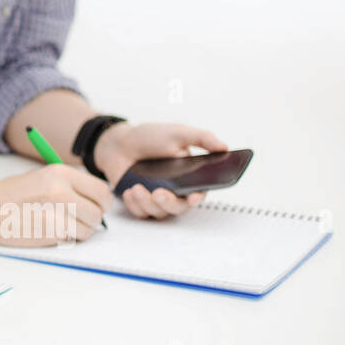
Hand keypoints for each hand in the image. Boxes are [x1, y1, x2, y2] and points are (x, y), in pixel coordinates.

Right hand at [0, 164, 114, 246]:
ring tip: (58, 224)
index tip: (97, 207)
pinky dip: (65, 238)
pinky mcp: (50, 233)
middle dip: (91, 219)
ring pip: (88, 229)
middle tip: (78, 219)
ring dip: (78, 230)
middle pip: (98, 213)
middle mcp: (62, 191)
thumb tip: (96, 197)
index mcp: (60, 173)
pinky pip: (72, 239)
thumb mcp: (42, 176)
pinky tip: (49, 230)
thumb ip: (69, 184)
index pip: (102, 191)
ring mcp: (56, 214)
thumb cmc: (10, 194)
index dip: (102, 202)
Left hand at [94, 122, 227, 219]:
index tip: (193, 196)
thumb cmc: (149, 137)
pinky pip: (141, 212)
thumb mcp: (177, 132)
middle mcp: (175, 190)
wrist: (119, 142)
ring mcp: (157, 198)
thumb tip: (224, 147)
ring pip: (159, 212)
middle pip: (179, 207)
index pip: (199, 192)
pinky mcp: (140, 202)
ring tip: (137, 187)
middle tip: (159, 193)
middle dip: (169, 203)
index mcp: (189, 175)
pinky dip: (134, 205)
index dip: (197, 197)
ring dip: (147, 202)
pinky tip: (130, 191)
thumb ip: (202, 138)